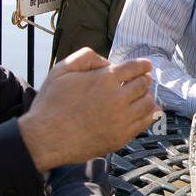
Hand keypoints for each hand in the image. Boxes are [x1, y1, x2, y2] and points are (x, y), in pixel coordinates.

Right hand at [19, 49, 157, 171]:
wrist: (44, 138)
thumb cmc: (50, 104)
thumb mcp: (61, 70)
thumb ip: (86, 57)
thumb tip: (107, 62)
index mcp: (104, 79)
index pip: (134, 68)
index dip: (142, 65)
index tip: (146, 66)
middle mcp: (117, 97)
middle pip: (143, 84)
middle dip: (144, 80)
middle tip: (145, 80)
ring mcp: (121, 119)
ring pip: (147, 103)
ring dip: (148, 96)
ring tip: (146, 95)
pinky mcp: (120, 137)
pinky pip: (144, 123)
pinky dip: (150, 115)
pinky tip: (151, 112)